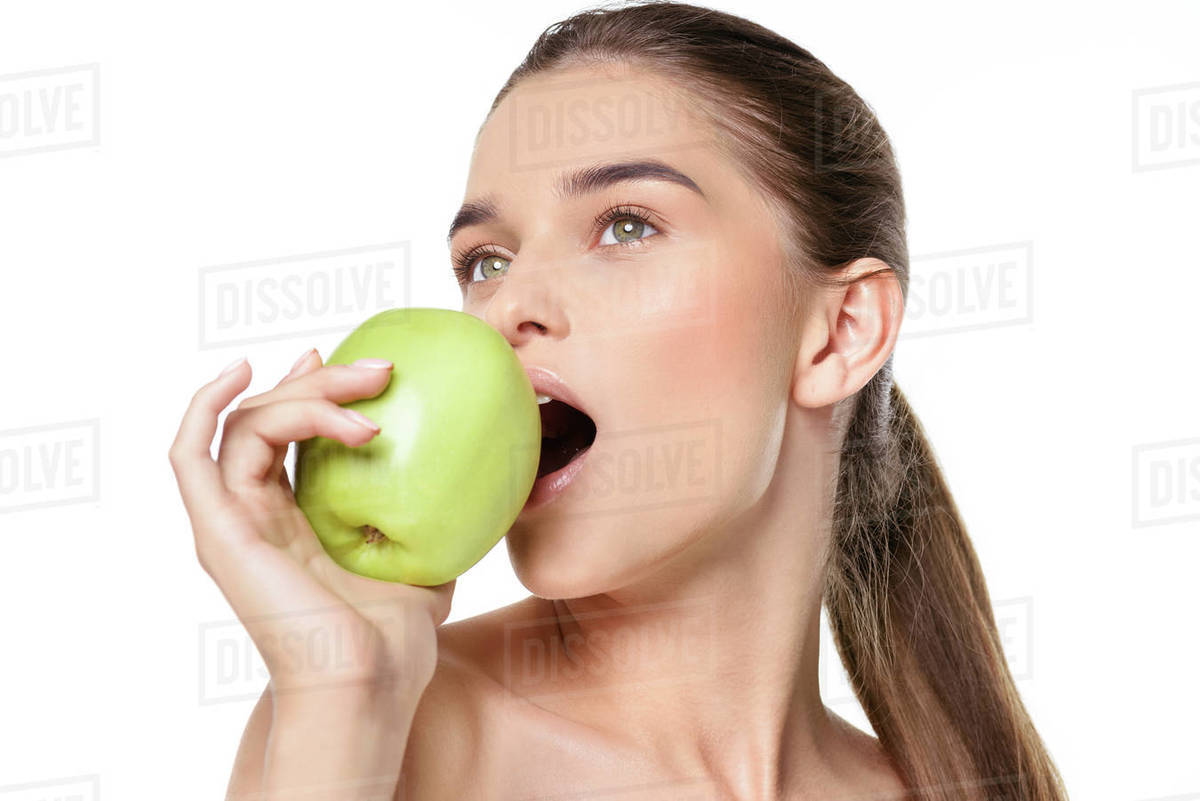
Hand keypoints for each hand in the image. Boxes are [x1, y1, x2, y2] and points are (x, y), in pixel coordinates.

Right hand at [169, 349, 454, 704]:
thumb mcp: (425, 566)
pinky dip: (205, 405)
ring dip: (303, 393)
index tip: (358, 369)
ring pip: (245, 425)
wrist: (367, 684)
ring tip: (366, 391)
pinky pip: (190, 455)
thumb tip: (478, 487)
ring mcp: (232, 523)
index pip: (285, 441)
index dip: (311, 393)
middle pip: (269, 421)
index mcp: (292, 526)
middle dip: (323, 382)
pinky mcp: (219, 531)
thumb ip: (434, 527)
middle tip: (380, 370)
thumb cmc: (395, 644)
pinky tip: (242, 372)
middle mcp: (254, 519)